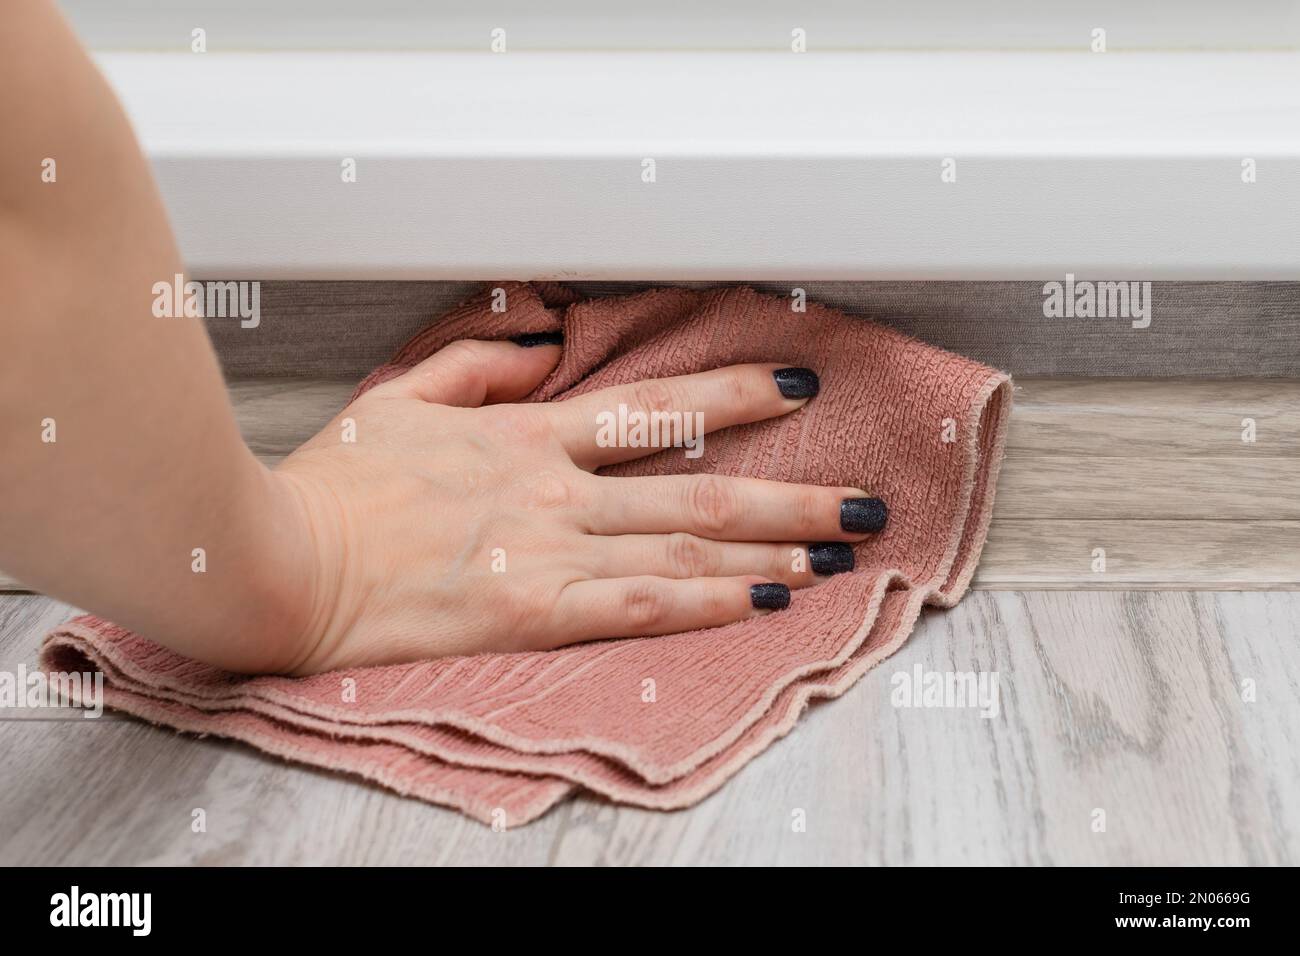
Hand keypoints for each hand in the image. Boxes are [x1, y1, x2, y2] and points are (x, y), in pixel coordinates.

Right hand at [266, 338, 886, 673]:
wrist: (281, 558)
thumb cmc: (335, 486)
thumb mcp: (403, 398)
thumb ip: (479, 365)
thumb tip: (542, 341)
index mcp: (527, 437)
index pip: (654, 409)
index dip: (735, 397)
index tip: (796, 388)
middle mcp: (555, 489)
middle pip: (699, 486)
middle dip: (793, 491)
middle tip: (865, 497)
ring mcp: (548, 549)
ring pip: (686, 546)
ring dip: (773, 547)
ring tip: (840, 549)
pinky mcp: (531, 610)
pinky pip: (640, 603)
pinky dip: (710, 601)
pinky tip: (765, 600)